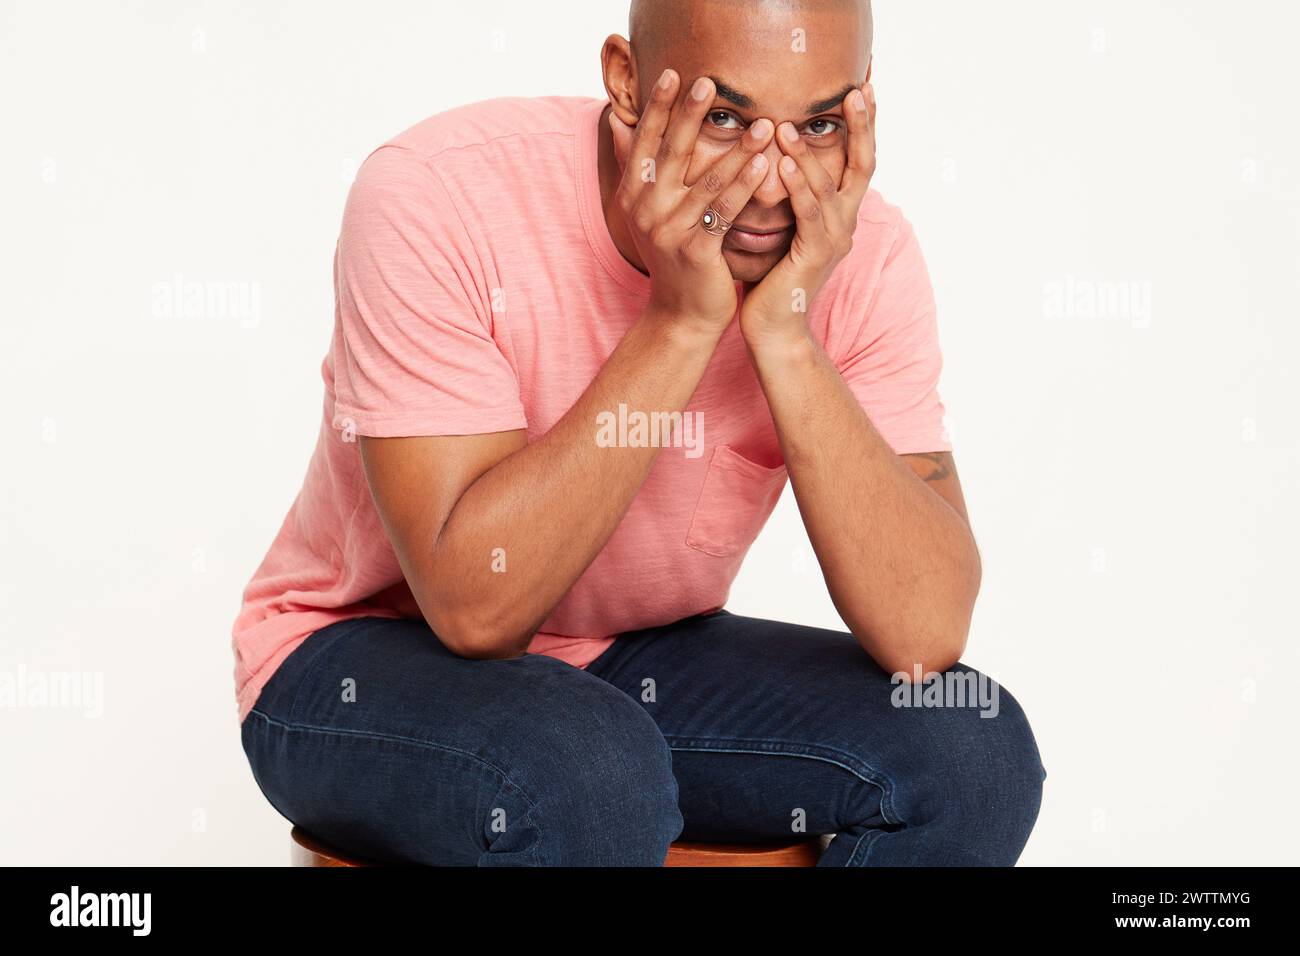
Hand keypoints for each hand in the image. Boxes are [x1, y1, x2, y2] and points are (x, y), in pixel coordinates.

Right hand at [609, 70, 774, 333]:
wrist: (681, 314)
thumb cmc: (673, 257)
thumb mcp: (647, 211)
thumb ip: (637, 166)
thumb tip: (618, 120)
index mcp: (633, 195)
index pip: (645, 142)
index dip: (658, 107)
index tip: (673, 74)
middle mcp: (646, 210)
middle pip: (671, 152)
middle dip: (691, 114)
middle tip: (711, 81)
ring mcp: (669, 231)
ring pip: (707, 180)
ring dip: (737, 149)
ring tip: (763, 122)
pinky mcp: (695, 250)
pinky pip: (724, 210)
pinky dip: (745, 185)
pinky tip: (765, 164)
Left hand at [739, 83, 876, 348]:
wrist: (776, 330)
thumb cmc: (772, 280)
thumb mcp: (782, 228)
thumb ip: (787, 195)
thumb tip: (768, 156)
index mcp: (840, 214)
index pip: (858, 160)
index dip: (863, 125)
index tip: (861, 88)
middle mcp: (846, 223)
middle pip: (864, 164)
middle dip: (861, 127)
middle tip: (856, 90)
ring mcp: (834, 239)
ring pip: (829, 186)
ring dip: (808, 153)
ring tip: (787, 123)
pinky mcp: (815, 255)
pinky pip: (809, 214)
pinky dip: (798, 187)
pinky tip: (783, 164)